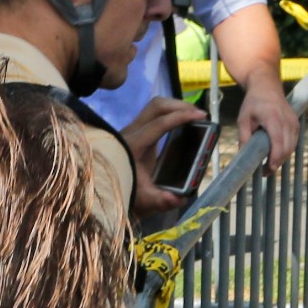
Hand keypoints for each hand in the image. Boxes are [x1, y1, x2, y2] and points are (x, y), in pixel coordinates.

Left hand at [120, 97, 205, 213]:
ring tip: (193, 115)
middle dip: (180, 106)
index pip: (159, 123)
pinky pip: (153, 113)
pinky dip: (169, 112)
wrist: (107, 191)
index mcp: (133, 146)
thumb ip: (161, 201)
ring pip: (154, 107)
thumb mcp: (145, 200)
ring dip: (175, 107)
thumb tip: (179, 199)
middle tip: (199, 114)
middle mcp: (130, 133)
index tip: (200, 115)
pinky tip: (181, 121)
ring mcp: (131, 129)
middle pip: (156, 106)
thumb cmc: (127, 192)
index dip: (180, 117)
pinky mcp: (134, 130)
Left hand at [237, 79, 297, 170]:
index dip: (275, 159)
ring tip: (268, 166)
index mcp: (273, 119)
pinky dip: (286, 150)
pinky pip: (293, 141)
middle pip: (287, 148)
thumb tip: (243, 155)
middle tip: (264, 172)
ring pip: (292, 147)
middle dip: (277, 162)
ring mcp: (294, 122)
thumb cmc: (253, 102)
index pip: (278, 144)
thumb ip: (244, 137)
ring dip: (282, 158)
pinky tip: (275, 155)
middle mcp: (287, 121)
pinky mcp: (296, 124)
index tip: (267, 170)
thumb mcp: (243, 119)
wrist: (266, 86)